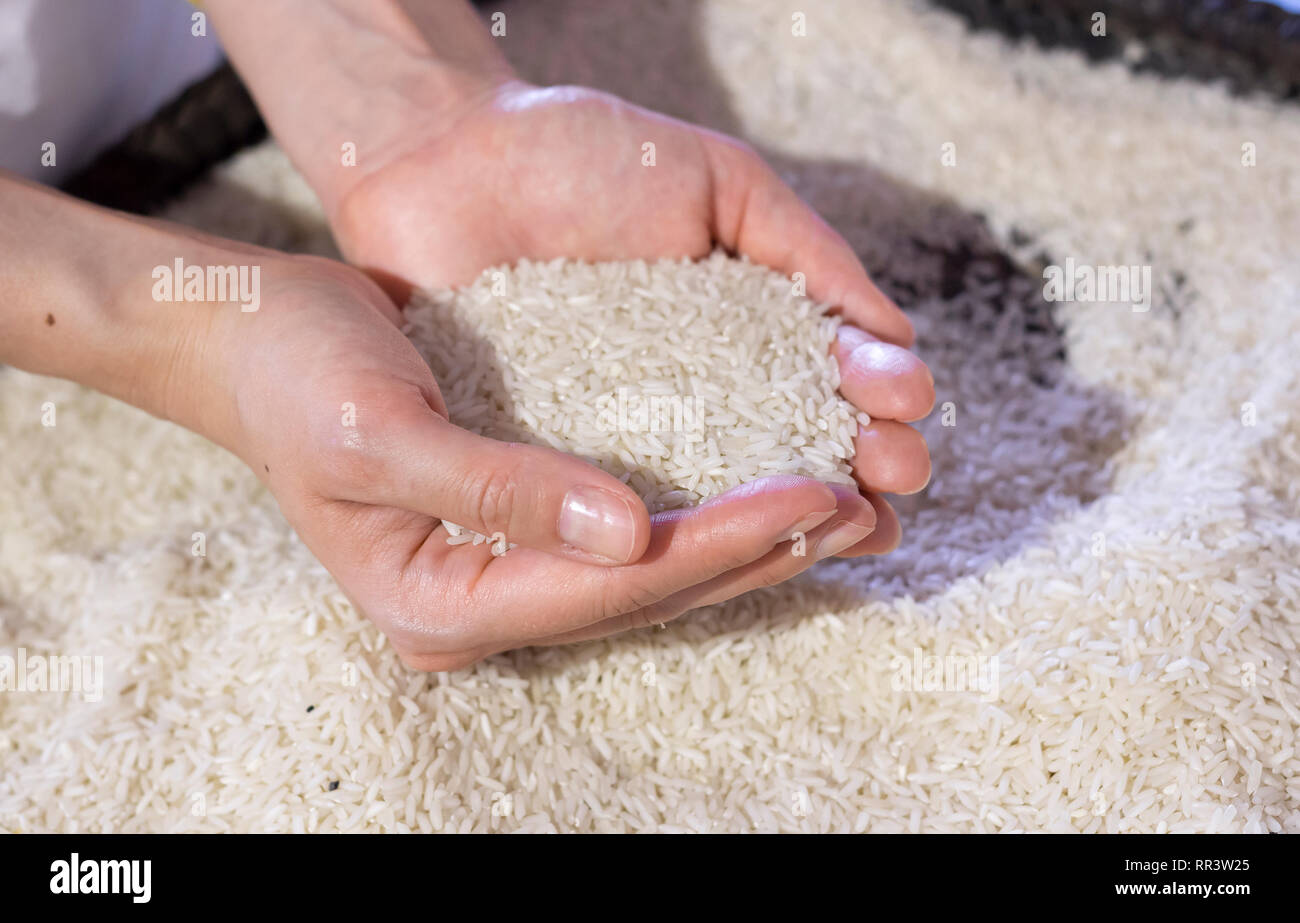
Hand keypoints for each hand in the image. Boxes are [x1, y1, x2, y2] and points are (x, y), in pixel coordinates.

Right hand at [207, 255, 883, 668]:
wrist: (255, 339)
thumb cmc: (298, 379)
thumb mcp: (381, 432)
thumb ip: (500, 488)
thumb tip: (629, 532)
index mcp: (438, 604)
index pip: (604, 589)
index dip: (715, 546)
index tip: (811, 494)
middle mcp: (477, 606)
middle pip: (639, 596)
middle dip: (752, 551)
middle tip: (857, 504)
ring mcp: (500, 576)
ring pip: (646, 576)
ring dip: (745, 541)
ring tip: (841, 503)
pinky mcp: (520, 531)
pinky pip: (630, 537)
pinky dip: (702, 512)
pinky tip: (766, 487)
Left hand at [333, 82, 934, 551]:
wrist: (445, 157)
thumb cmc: (582, 155)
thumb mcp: (720, 183)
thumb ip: (805, 249)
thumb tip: (899, 333)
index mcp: (740, 330)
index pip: (826, 378)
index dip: (874, 398)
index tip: (905, 407)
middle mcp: (694, 394)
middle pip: (790, 445)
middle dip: (855, 463)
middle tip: (894, 477)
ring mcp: (628, 436)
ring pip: (723, 491)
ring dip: (794, 510)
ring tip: (853, 522)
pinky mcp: (558, 464)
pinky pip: (624, 505)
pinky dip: (682, 531)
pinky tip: (738, 544)